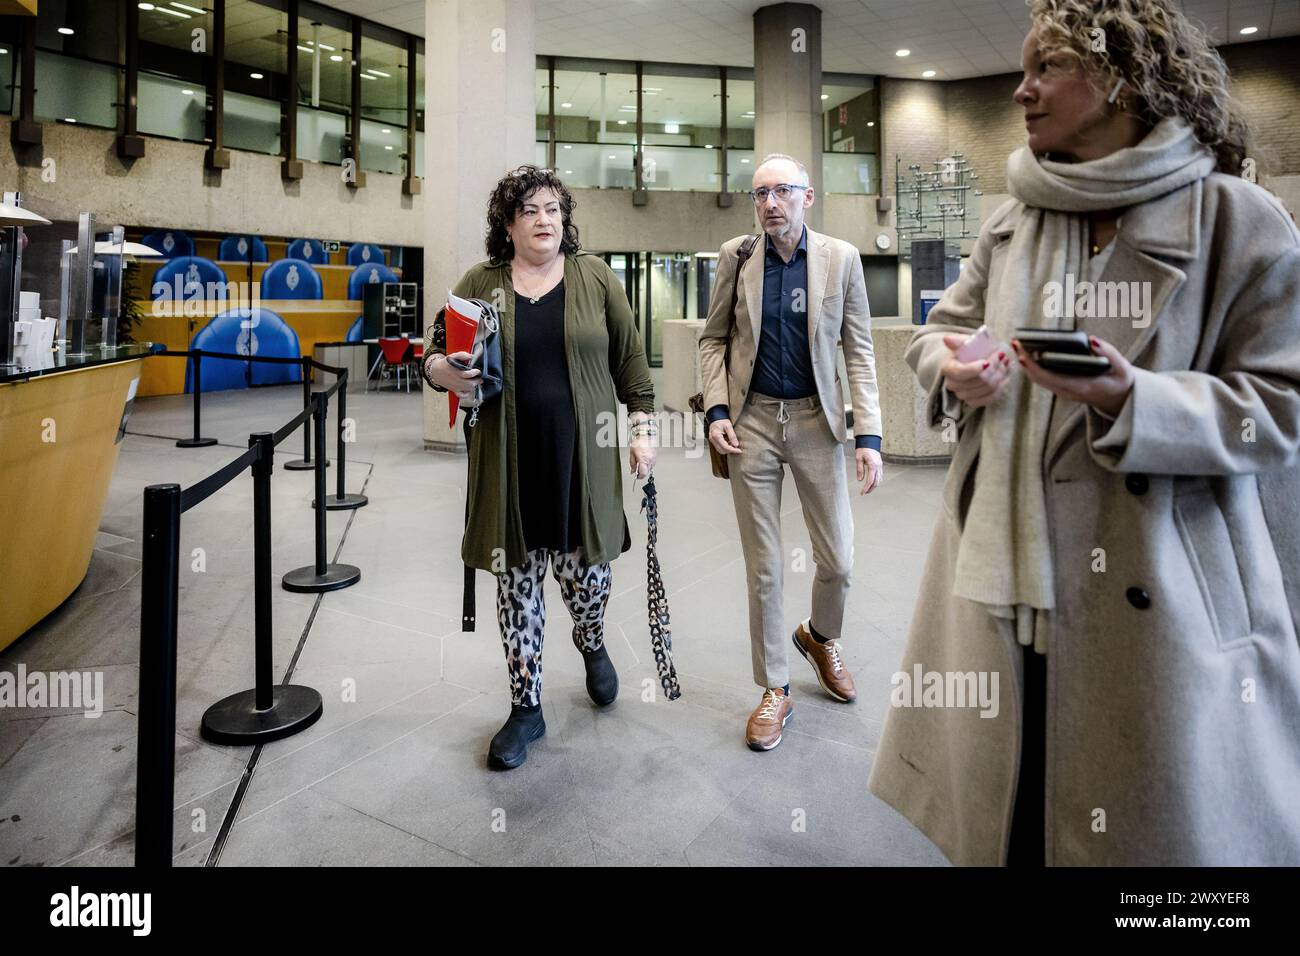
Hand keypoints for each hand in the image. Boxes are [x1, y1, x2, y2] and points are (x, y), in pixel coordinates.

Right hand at [426, 351, 480, 402]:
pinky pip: (462, 395)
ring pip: (468, 389)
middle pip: (471, 384)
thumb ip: (462, 355)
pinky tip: (469, 389)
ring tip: (475, 381)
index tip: (477, 370)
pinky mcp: (454, 390)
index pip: (469, 374)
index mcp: (457, 372)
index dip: (475, 373)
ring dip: (474, 385)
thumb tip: (471, 356)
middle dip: (477, 380)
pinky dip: (467, 394)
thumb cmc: (446, 363)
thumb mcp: (453, 356)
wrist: (436, 371)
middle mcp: (457, 381)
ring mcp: (456, 386)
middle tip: (479, 377)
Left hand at [629, 437, 656, 478]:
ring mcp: (653, 458)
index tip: (637, 476)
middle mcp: (649, 460)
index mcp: (643, 460)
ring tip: (641, 464)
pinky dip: (648, 464)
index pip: (643, 474)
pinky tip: (645, 460)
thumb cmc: (638, 442)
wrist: (645, 435)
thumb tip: (633, 470)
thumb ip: (632, 463)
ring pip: (650, 468)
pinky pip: (652, 463)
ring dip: (645, 468)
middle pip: (647, 472)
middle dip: (642, 472)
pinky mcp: (655, 456)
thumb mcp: (632, 454)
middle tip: (637, 470)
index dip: (639, 477)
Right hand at [708, 418, 741, 454]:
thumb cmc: (722, 420)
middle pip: (722, 450)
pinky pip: (719, 448)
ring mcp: (712, 441)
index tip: (739, 450)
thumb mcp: (729, 426)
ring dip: (727, 450)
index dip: (733, 450)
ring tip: (733, 445)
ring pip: (720, 450)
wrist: (716, 417)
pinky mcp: (713, 441)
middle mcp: (713, 439)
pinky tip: (729, 443)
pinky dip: (725, 448)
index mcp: (716, 435)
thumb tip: (736, 445)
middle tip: (737, 448)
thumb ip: (732, 436)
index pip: (725, 447)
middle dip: (730, 451)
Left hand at [856, 447, 882, 494]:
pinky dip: (876, 481)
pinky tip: (871, 483)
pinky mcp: (880, 465)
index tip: (862, 493)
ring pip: (879, 480)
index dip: (866, 488)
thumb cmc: (863, 449)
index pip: (870, 480)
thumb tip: (860, 480)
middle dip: (870, 489)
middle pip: (876, 482)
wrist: (869, 441)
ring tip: (867, 489)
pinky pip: (879, 476)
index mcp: (873, 465)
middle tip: (864, 493)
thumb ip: (860, 469)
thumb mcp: (858, 459)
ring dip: (873, 486)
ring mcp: (880, 466)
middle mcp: (878, 466)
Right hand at [940, 333, 1012, 406]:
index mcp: (948, 369)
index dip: (974, 369)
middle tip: (1002, 356)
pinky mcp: (973, 401)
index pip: (959, 372)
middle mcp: (952, 384)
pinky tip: (1004, 377)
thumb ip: (957, 341)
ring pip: (986, 389)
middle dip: (993, 368)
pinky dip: (1000, 388)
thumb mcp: (963, 343)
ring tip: (1005, 364)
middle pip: (977, 381)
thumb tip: (947, 339)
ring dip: (999, 376)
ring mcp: (962, 395)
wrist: (970, 362)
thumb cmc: (967, 352)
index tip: (987, 362)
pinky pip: (989, 398)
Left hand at [1011, 335, 1133, 416]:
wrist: (1120, 399)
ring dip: (1026, 363)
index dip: (1033, 367)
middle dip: (1025, 361)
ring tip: (1018, 345)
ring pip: (1038, 380)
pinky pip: (1043, 379)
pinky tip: (1028, 353)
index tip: (1023, 354)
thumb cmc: (1120, 381)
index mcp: (1080, 386)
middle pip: (1038, 379)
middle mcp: (1067, 391)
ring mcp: (1063, 391)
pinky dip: (1033, 367)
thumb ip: (1108, 353)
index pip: (1050, 378)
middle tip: (1015, 342)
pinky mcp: (1062, 388)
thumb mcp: (1122, 367)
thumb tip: (1092, 340)